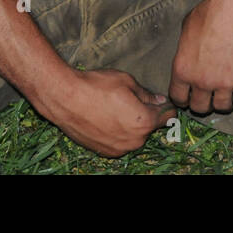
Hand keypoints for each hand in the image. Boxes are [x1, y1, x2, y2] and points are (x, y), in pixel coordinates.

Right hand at [40, 68, 177, 157]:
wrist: (64, 99)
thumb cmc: (95, 86)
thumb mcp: (125, 81)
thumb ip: (146, 94)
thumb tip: (158, 100)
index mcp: (144, 122)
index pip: (168, 115)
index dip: (164, 105)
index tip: (157, 100)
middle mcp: (135, 140)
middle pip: (150, 127)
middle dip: (144, 115)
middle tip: (127, 100)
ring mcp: (119, 149)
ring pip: (134, 136)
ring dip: (129, 126)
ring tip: (112, 109)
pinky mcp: (105, 152)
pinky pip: (119, 142)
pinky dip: (116, 133)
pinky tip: (103, 118)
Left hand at [168, 0, 232, 114]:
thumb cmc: (210, 12)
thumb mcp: (186, 29)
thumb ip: (185, 50)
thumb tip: (188, 57)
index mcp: (183, 69)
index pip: (178, 98)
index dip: (183, 99)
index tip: (189, 97)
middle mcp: (202, 81)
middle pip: (200, 108)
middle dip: (203, 103)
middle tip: (209, 96)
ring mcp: (225, 83)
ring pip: (223, 108)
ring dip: (223, 102)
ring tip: (226, 92)